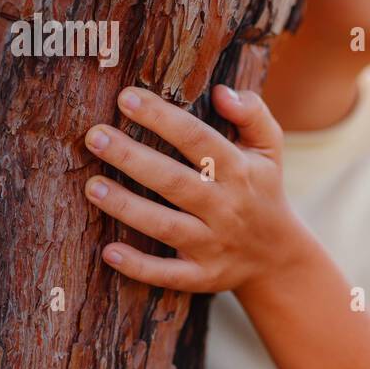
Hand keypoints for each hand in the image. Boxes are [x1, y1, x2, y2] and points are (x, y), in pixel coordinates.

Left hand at [83, 84, 307, 293]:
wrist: (279, 256)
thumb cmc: (262, 189)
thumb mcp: (270, 148)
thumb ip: (252, 113)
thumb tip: (220, 92)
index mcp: (240, 171)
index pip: (198, 139)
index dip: (162, 118)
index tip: (126, 97)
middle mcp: (226, 207)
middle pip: (174, 181)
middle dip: (132, 158)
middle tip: (94, 136)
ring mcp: (214, 244)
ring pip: (166, 226)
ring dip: (127, 208)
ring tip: (91, 185)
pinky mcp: (203, 276)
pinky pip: (169, 274)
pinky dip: (139, 266)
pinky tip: (109, 251)